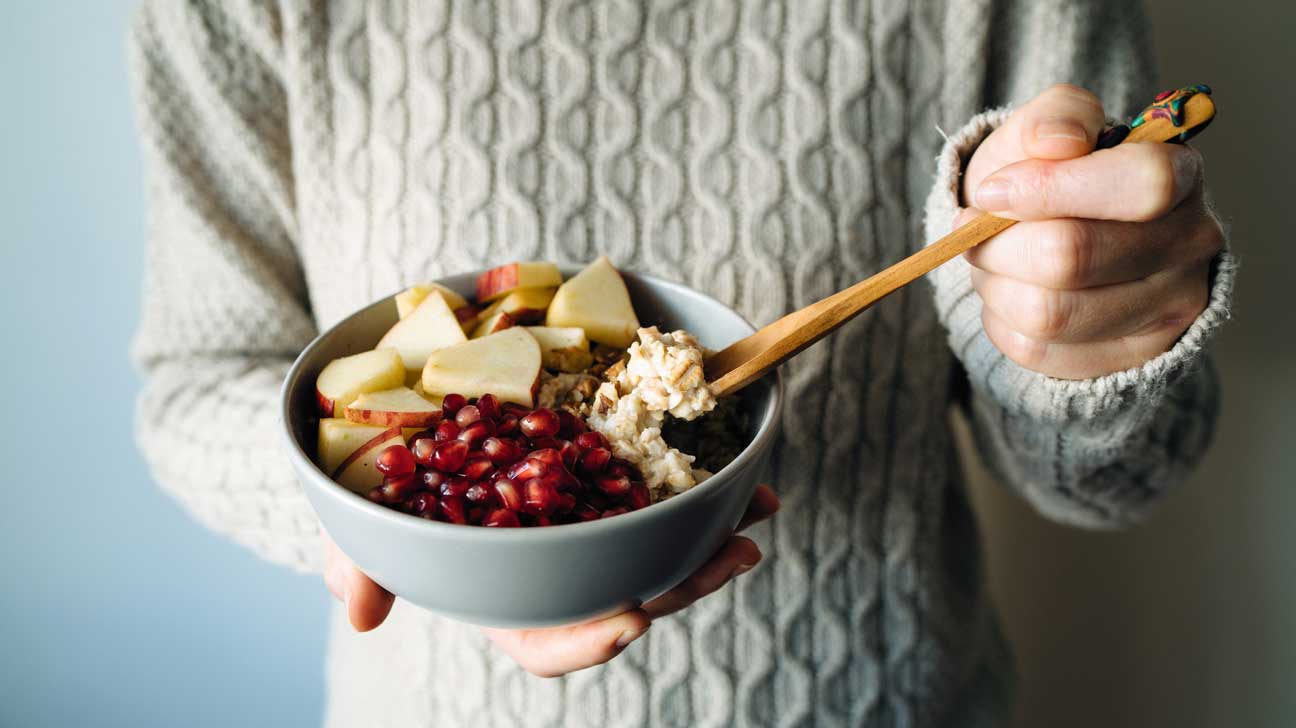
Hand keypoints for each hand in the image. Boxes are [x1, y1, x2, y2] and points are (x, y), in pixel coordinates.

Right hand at [322, 484, 779, 676]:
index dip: (589, 641)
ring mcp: (589, 526)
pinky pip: (668, 497)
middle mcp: (558, 567)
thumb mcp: (361, 521)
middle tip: (728, 557)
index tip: (631, 622)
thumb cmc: (389, 486)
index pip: (548, 640)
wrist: (411, 416)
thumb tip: (360, 617)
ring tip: (752, 518)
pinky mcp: (612, 480)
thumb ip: (358, 563)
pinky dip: (711, 494)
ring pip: (660, 553)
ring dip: (712, 544)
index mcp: (507, 594)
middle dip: (682, 585)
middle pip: (627, 596)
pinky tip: (748, 480)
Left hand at [958, 84, 1223, 378]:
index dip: (1048, 189)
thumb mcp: (1045, 131)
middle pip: (1072, 258)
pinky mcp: (1131, 360)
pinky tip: (1012, 295)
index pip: (1139, 183)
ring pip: (1047, 314)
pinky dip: (1001, 321)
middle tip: (973, 230)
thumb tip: (1059, 143)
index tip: (989, 192)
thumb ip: (1053, 118)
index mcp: (1180, 174)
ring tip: (992, 263)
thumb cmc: (1049, 178)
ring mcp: (1168, 310)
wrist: (1049, 239)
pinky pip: (1037, 351)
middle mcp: (1190, 244)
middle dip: (998, 244)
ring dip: (994, 285)